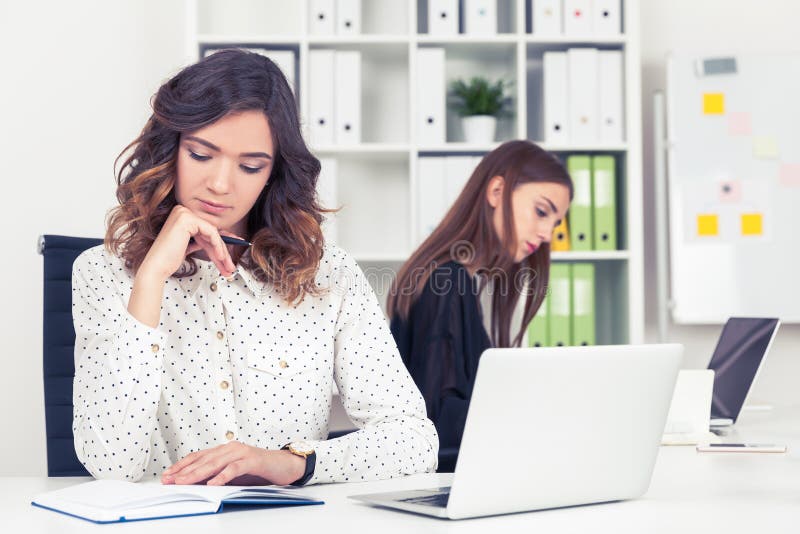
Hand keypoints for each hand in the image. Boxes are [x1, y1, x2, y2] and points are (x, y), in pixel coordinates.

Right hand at [138, 205, 239, 282]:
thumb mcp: (189, 246)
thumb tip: (217, 242)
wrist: (156, 267)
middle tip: (230, 265)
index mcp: (182, 217)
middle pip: (210, 232)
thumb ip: (202, 240)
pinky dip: (217, 245)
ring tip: (227, 266)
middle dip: (223, 250)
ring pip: (213, 233)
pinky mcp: (187, 219)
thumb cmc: (168, 259)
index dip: (221, 241)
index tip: (231, 251)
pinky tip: (221, 256)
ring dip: (222, 251)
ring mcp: (184, 213)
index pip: (206, 229)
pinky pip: (211, 232)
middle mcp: (182, 211)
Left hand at [161, 441, 305, 485]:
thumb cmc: (259, 470)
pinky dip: (223, 476)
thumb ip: (217, 476)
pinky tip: (213, 483)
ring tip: (185, 482)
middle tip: (170, 480)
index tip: (167, 475)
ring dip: (198, 474)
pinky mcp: (252, 460)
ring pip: (215, 463)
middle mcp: (231, 448)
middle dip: (185, 471)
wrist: (285, 465)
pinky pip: (235, 468)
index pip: (198, 456)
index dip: (182, 465)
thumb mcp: (234, 475)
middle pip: (203, 460)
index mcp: (225, 450)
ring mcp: (242, 452)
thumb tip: (196, 485)